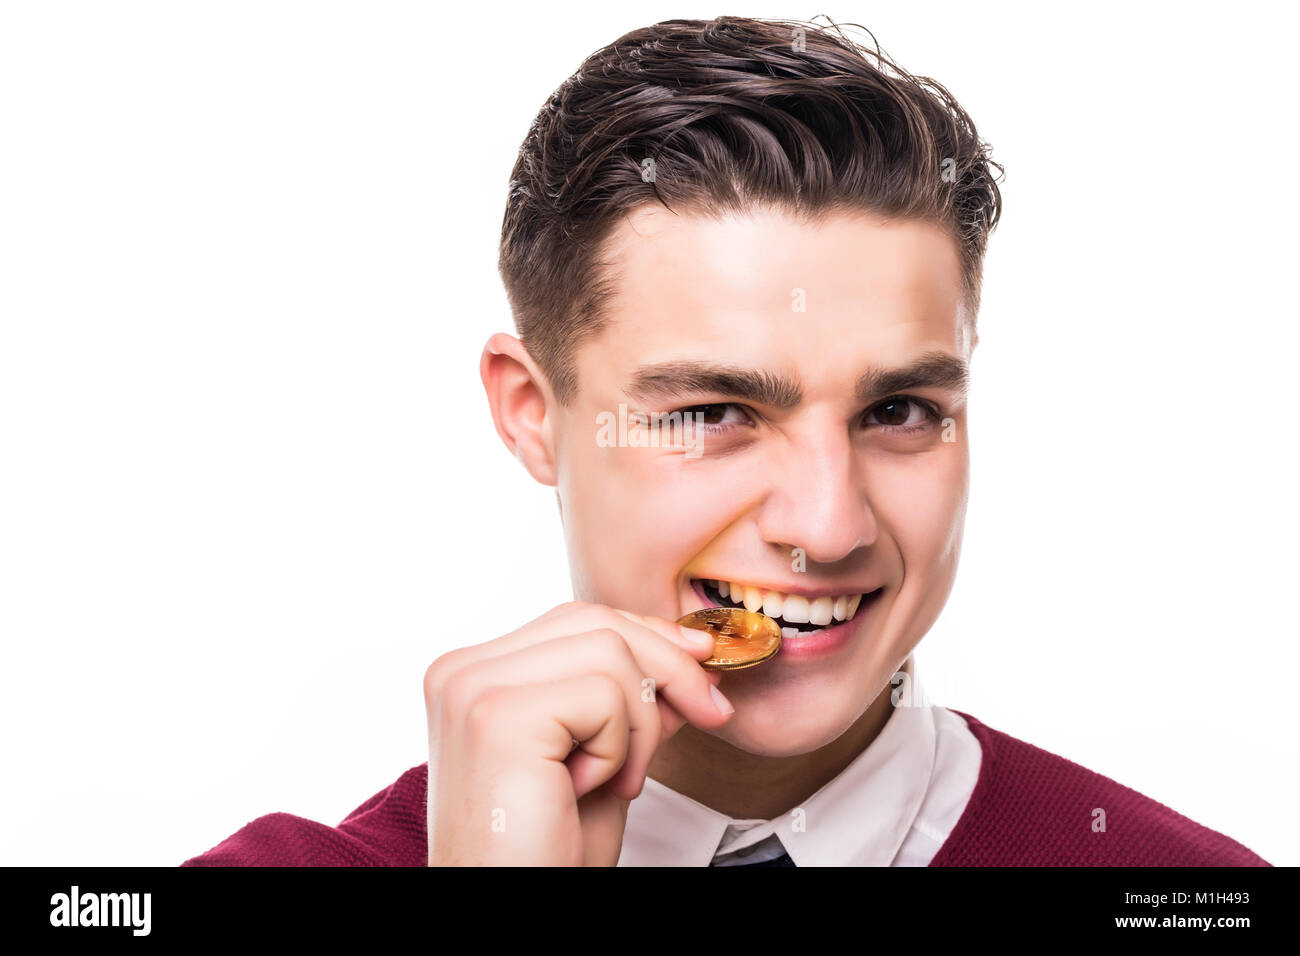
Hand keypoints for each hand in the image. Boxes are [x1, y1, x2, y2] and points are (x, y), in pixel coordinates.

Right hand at [423, 601, 733, 865]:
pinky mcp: (497, 714)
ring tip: (611, 780)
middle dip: (667, 666)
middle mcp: (461, 670)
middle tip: (709, 712)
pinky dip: (618, 747)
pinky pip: (604, 695)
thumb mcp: (601, 761)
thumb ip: (631, 704)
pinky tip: (583, 789)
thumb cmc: (540, 854)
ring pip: (609, 651)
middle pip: (595, 621)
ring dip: (638, 724)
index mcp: (473, 674)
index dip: (648, 636)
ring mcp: (472, 687)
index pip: (576, 619)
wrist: (504, 908)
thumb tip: (687, 657)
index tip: (701, 658)